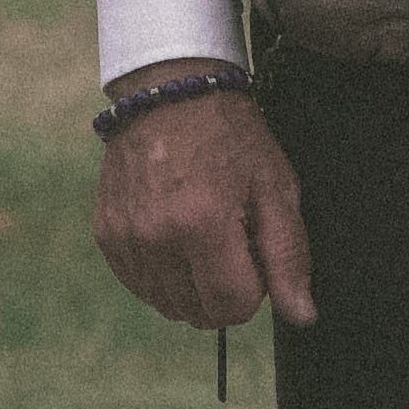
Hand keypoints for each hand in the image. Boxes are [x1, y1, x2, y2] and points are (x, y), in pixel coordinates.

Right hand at [91, 70, 316, 332]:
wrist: (170, 92)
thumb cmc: (232, 139)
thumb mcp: (276, 189)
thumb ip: (288, 258)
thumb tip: (301, 317)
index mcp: (204, 224)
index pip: (232, 308)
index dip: (253, 290)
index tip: (253, 253)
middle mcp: (157, 236)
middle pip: (198, 313)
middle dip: (222, 291)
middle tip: (228, 240)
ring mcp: (126, 236)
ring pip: (167, 305)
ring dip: (190, 285)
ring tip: (199, 236)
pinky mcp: (106, 233)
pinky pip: (139, 285)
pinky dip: (161, 273)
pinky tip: (173, 236)